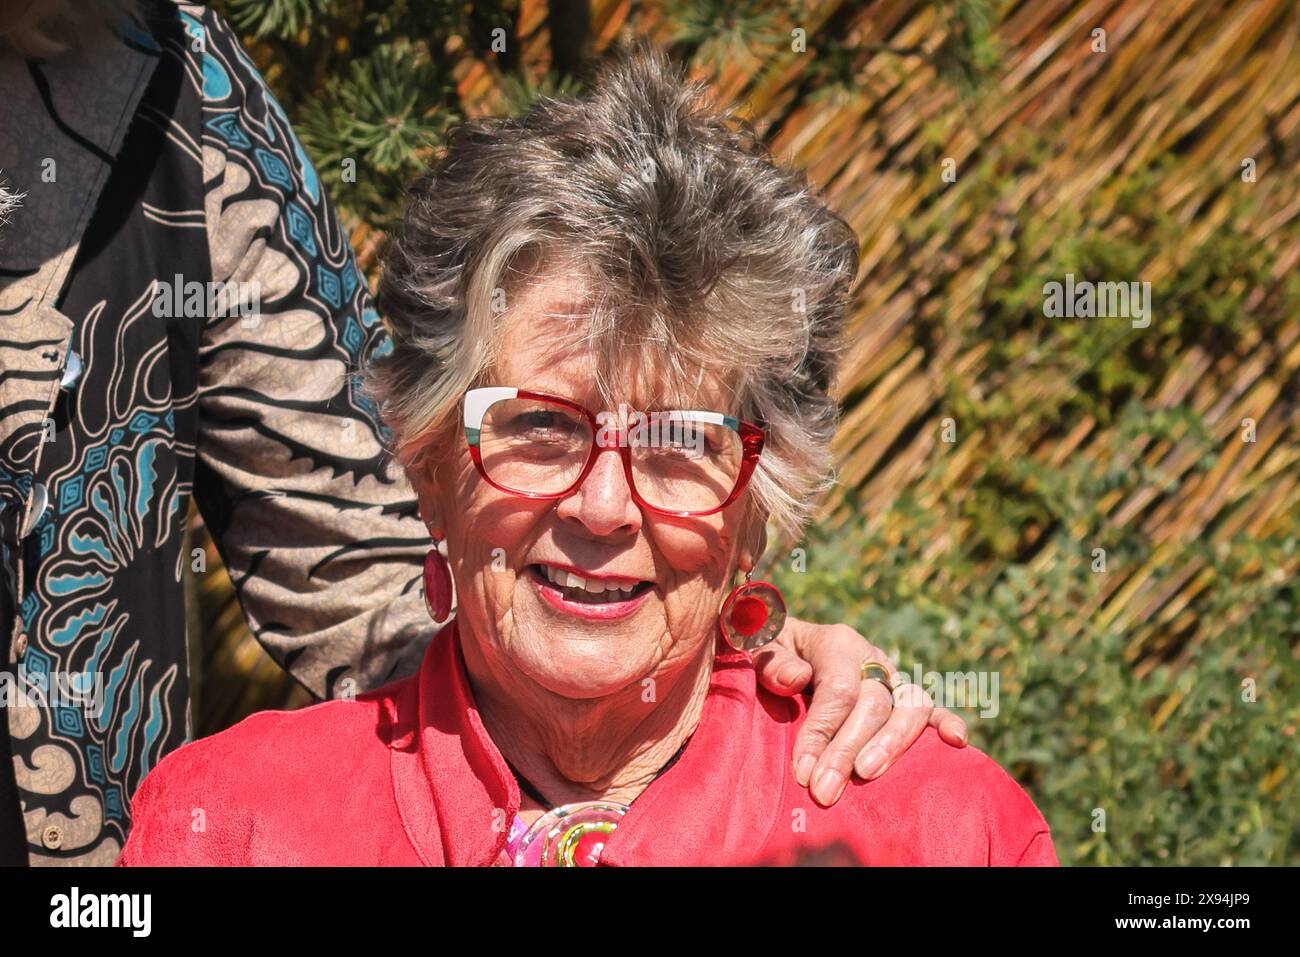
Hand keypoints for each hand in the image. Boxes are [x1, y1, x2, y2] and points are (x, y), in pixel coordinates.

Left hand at [752, 617, 968, 806]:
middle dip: (848, 751)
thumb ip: (769, 660)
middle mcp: (870, 658)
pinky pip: (930, 710)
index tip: (803, 773)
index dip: (822, 733)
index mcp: (836, 643)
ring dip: (892, 745)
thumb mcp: (755, 647)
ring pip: (910, 707)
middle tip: (825, 791)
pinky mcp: (902, 698)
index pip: (840, 689)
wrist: (778, 646)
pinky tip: (956, 743)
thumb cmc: (764, 653)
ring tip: (867, 776)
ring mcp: (890, 678)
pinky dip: (946, 724)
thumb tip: (796, 679)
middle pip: (874, 704)